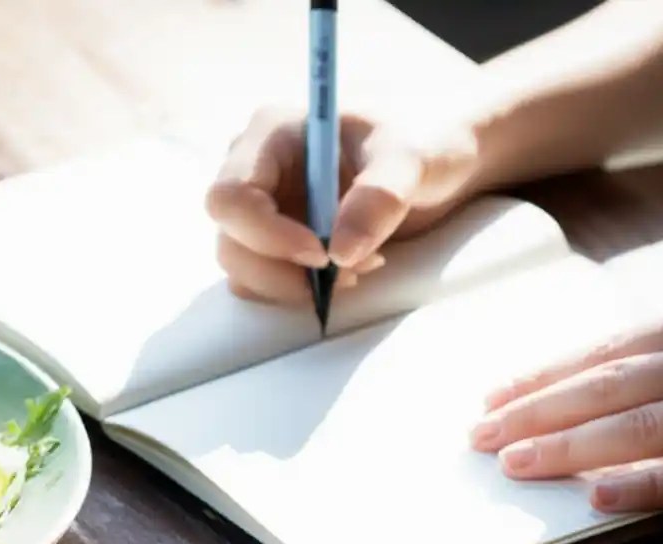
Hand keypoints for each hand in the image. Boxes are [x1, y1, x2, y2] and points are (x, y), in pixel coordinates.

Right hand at [204, 105, 480, 304]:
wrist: (432, 168)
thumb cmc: (416, 146)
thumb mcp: (410, 160)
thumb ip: (380, 196)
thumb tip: (340, 252)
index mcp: (271, 134)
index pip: (232, 196)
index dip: (266, 235)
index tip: (322, 253)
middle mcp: (251, 171)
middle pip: (230, 241)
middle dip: (284, 271)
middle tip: (350, 273)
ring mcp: (256, 210)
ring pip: (240, 269)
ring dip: (294, 285)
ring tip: (357, 270)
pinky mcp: (268, 242)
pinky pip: (259, 282)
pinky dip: (298, 290)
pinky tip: (344, 271)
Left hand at [471, 294, 662, 512]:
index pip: (606, 352)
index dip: (544, 377)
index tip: (493, 399)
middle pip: (606, 387)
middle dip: (536, 412)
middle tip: (480, 435)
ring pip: (640, 426)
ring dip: (568, 446)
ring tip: (514, 463)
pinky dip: (647, 486)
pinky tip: (598, 496)